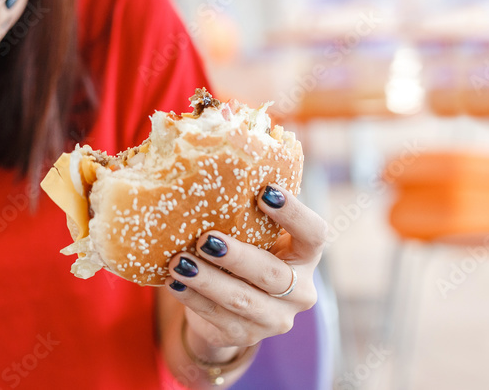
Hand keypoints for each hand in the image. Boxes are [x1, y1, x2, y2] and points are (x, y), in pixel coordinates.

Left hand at [164, 183, 327, 353]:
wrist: (231, 308)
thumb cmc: (245, 251)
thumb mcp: (254, 232)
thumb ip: (246, 206)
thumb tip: (214, 152)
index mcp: (306, 256)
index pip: (314, 234)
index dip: (294, 214)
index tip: (265, 191)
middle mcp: (300, 291)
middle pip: (273, 275)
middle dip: (238, 257)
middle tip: (206, 239)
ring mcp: (275, 318)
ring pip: (242, 301)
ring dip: (208, 281)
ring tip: (179, 262)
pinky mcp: (246, 336)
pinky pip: (218, 318)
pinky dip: (193, 298)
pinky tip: (174, 282)